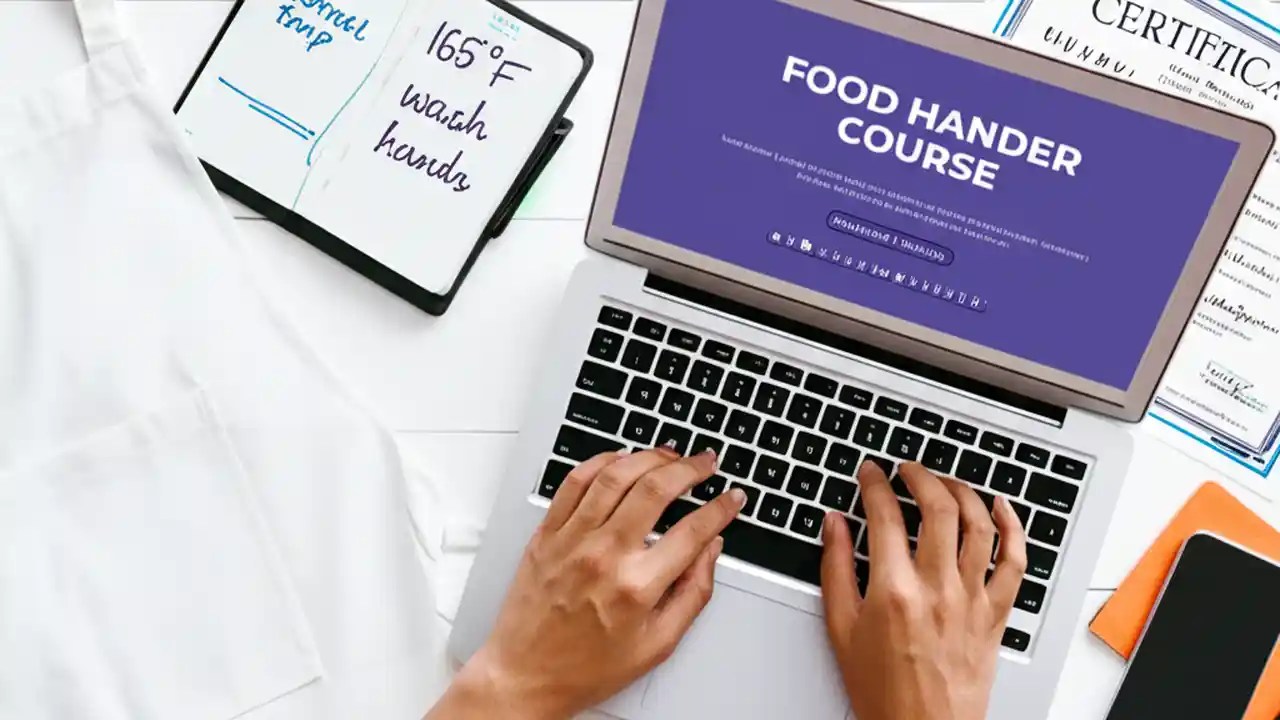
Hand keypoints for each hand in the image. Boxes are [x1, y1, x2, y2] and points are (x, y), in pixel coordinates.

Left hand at [428, 448, 745, 719]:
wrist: (525, 676)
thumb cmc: (587, 667)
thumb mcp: (657, 645)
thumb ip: (693, 594)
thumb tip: (711, 551)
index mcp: (636, 588)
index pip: (693, 531)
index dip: (721, 508)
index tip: (732, 498)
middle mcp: (604, 557)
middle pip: (655, 489)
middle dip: (690, 469)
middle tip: (706, 463)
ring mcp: (571, 541)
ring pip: (615, 476)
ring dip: (649, 457)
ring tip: (670, 455)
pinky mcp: (546, 534)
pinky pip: (574, 483)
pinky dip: (601, 462)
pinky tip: (621, 460)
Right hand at [821, 461, 1027, 719]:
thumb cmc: (883, 690)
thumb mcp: (841, 628)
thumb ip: (836, 569)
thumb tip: (834, 525)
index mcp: (893, 591)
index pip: (884, 515)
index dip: (874, 484)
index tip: (870, 474)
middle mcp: (937, 589)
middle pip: (937, 508)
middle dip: (920, 476)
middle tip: (907, 468)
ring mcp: (971, 600)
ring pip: (978, 525)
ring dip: (962, 492)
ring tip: (945, 482)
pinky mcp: (995, 614)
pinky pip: (1014, 562)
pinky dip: (1012, 528)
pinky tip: (1001, 509)